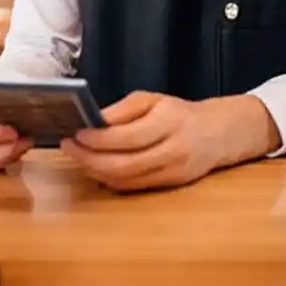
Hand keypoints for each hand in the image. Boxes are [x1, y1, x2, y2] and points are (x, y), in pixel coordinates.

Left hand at [60, 92, 278, 191]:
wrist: (218, 134)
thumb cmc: (181, 113)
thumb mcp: (153, 99)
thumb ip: (123, 109)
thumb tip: (94, 120)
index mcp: (170, 122)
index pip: (127, 136)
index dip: (97, 139)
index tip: (75, 133)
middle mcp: (173, 150)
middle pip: (123, 164)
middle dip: (88, 158)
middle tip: (67, 147)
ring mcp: (172, 172)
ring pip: (125, 179)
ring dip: (94, 170)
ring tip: (77, 156)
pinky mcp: (168, 185)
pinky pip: (132, 187)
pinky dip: (109, 179)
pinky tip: (95, 167)